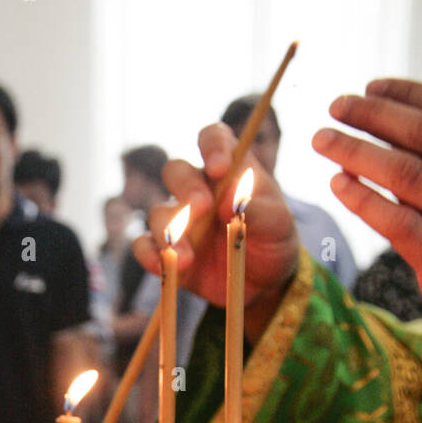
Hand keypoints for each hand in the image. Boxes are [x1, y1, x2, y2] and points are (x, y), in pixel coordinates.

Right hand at [131, 124, 299, 330]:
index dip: (212, 146)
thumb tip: (230, 196)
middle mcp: (198, 189)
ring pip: (158, 213)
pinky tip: (165, 266)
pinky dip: (150, 255)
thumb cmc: (272, 241)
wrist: (264, 283)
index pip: (213, 139)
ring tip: (188, 257)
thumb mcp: (277, 225)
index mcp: (228, 170)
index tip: (219, 167)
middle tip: (202, 208)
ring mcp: (179, 220)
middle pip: (176, 172)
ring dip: (169, 232)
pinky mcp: (167, 251)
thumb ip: (258, 208)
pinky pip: (145, 246)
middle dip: (186, 188)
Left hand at [312, 80, 421, 346]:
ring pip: (412, 175)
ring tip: (322, 139)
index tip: (372, 86)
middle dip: (378, 115)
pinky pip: (403, 225)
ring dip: (359, 151)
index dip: (414, 95)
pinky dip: (366, 200)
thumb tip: (399, 130)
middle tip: (336, 105)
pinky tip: (337, 184)